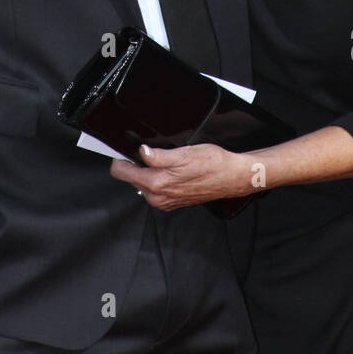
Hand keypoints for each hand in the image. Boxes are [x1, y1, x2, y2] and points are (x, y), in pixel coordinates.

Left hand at [110, 143, 248, 209]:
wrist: (231, 177)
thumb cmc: (212, 164)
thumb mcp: (183, 153)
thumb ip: (158, 155)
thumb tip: (142, 151)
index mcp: (157, 184)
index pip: (121, 173)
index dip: (121, 159)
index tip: (124, 151)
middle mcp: (158, 197)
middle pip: (131, 178)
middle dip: (138, 165)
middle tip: (153, 153)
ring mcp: (165, 201)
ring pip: (144, 184)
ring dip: (149, 172)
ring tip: (167, 161)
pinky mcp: (173, 202)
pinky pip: (156, 189)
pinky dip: (159, 179)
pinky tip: (174, 170)